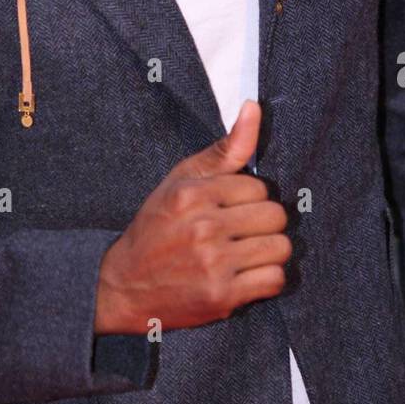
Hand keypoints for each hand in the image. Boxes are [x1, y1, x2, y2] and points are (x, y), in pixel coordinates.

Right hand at [95, 99, 290, 333]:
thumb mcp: (181, 180)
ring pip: (280, 248)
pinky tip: (246, 275)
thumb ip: (224, 148)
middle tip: (242, 232)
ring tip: (247, 253)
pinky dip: (267, 279)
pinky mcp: (221, 296)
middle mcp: (203, 227)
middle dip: (263, 224)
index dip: (251, 199)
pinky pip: (274, 280)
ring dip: (269, 252)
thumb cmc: (156, 227)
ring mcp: (213, 264)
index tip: (233, 210)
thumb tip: (253, 107)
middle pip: (275, 216)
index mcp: (193, 194)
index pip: (259, 188)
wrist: (124, 285)